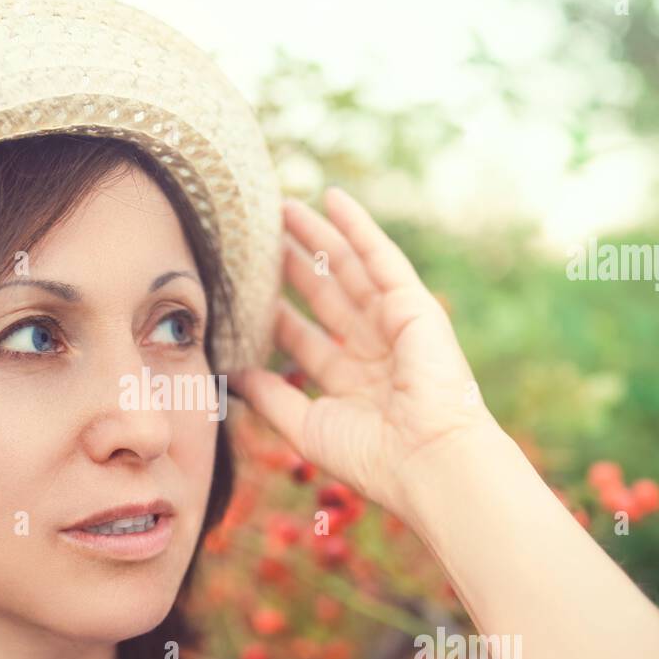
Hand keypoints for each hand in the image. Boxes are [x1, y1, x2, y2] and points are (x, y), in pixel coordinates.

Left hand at [227, 187, 503, 523]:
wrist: (426, 461)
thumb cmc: (372, 458)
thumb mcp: (306, 426)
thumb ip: (270, 397)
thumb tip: (232, 374)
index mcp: (350, 381)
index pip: (303, 338)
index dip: (275, 313)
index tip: (241, 290)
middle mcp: (372, 349)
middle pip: (323, 296)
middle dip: (291, 265)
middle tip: (258, 235)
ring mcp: (394, 324)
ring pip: (347, 269)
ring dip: (317, 236)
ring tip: (282, 208)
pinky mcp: (413, 304)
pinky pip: (381, 256)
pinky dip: (358, 226)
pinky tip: (333, 198)